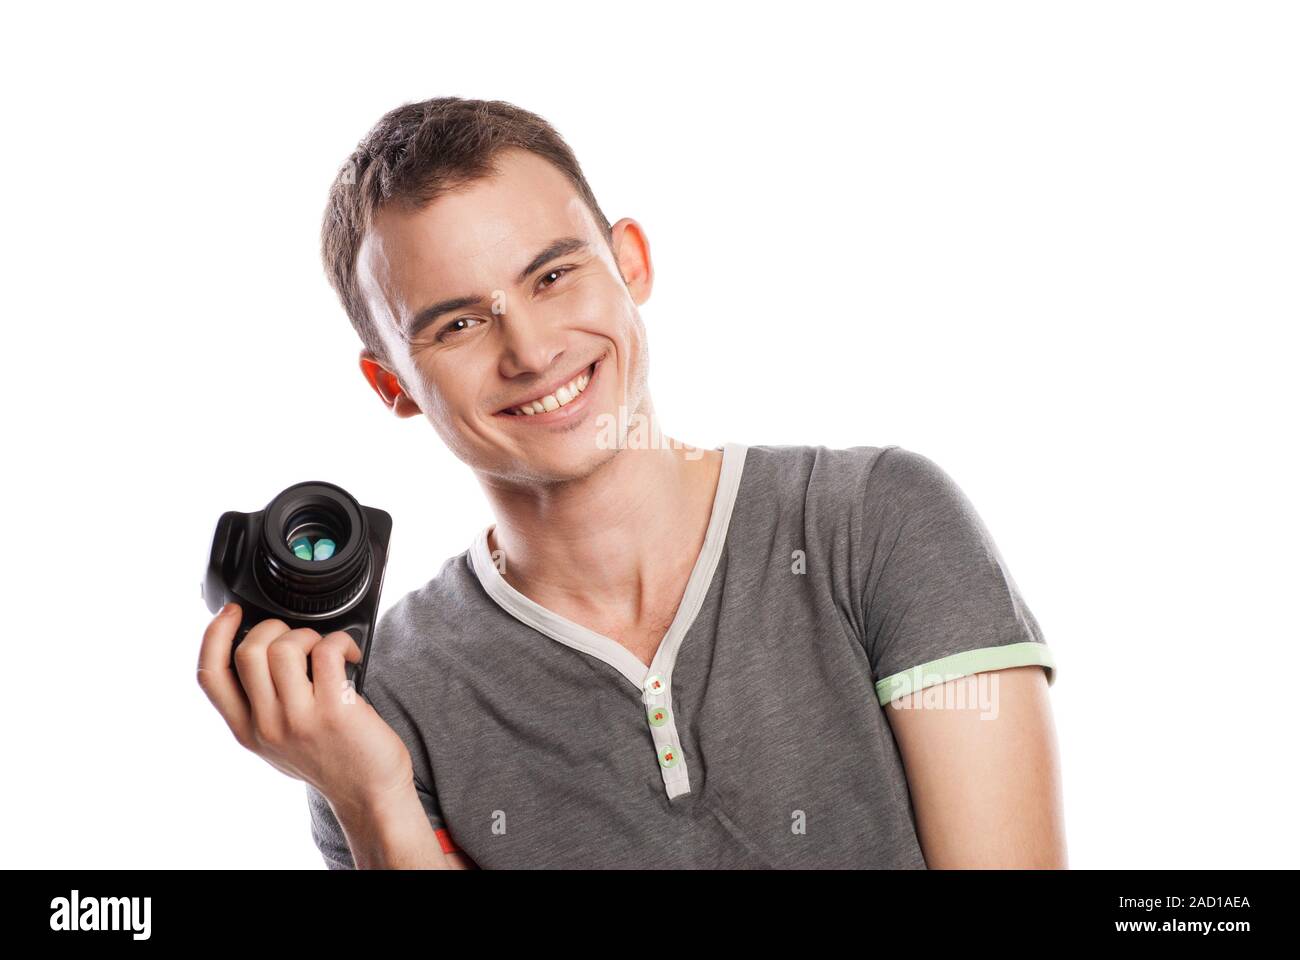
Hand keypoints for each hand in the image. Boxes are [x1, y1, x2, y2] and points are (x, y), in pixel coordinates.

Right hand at [197, 603, 414, 814]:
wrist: (370, 796)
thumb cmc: (330, 762)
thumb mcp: (277, 744)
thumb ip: (261, 707)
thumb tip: (259, 653)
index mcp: (246, 730)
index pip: (210, 676)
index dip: (214, 635)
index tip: (230, 613)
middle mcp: (266, 726)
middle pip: (248, 652)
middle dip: (273, 627)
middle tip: (297, 636)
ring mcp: (298, 719)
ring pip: (284, 648)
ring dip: (308, 634)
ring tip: (324, 649)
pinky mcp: (334, 711)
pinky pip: (326, 652)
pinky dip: (341, 642)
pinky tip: (351, 656)